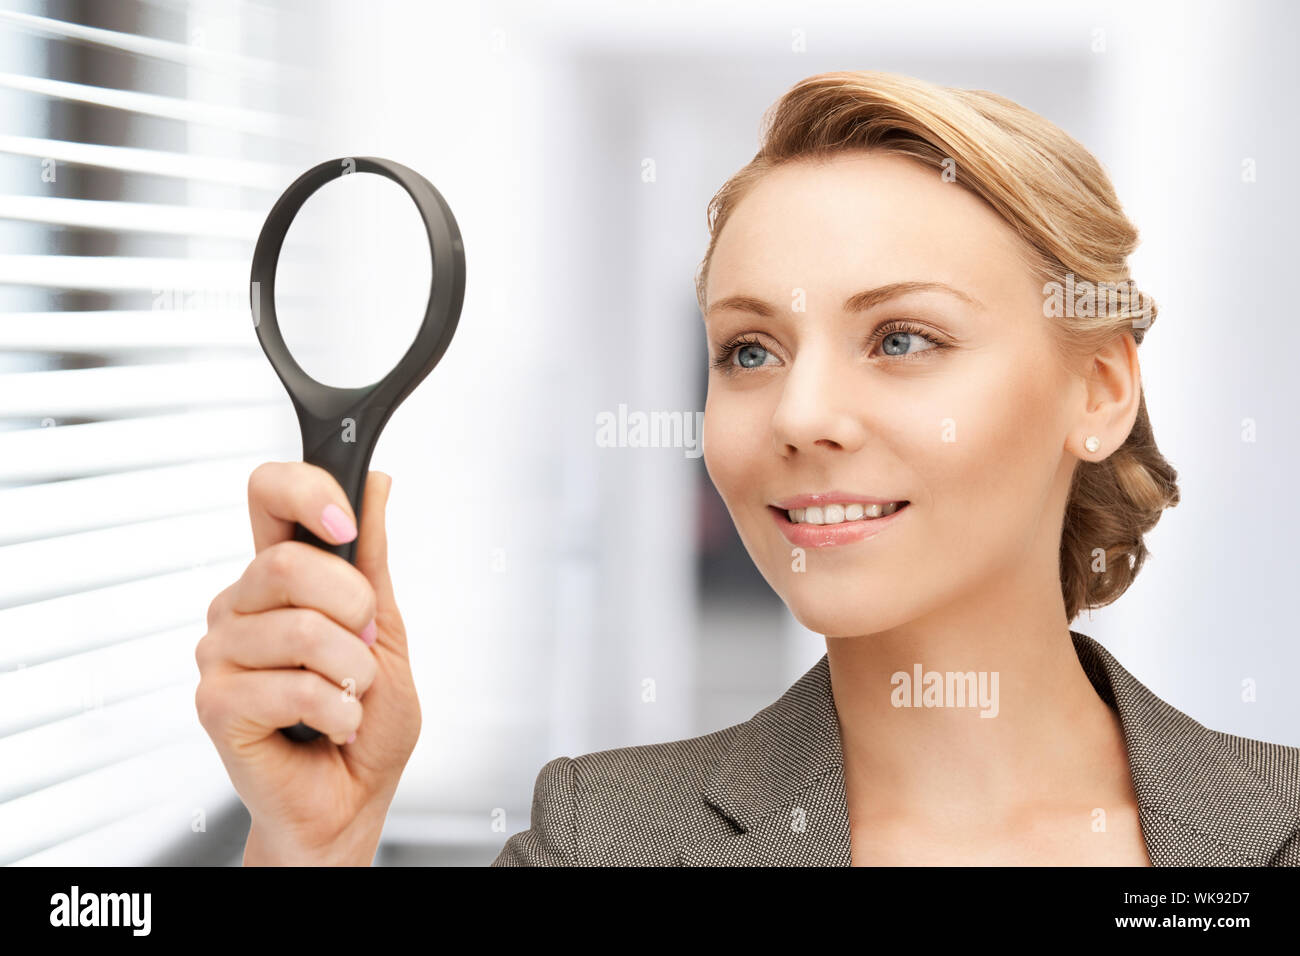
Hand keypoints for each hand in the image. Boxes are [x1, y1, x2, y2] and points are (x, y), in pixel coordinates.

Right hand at [195, 463, 420, 863]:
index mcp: (280, 579)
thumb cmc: (366, 724)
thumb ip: (372, 563)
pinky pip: (293, 687)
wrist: (350, 801)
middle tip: (364, 648)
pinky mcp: (216, 703)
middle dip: (355, 610)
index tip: (345, 524)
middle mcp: (241, 606)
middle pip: (289, 564)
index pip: (267, 494)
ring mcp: (221, 653)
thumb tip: (374, 486)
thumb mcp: (387, 631)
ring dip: (354, 673)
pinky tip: (331, 726)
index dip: (306, 491)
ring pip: (302, 630)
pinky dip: (337, 712)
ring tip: (349, 696)